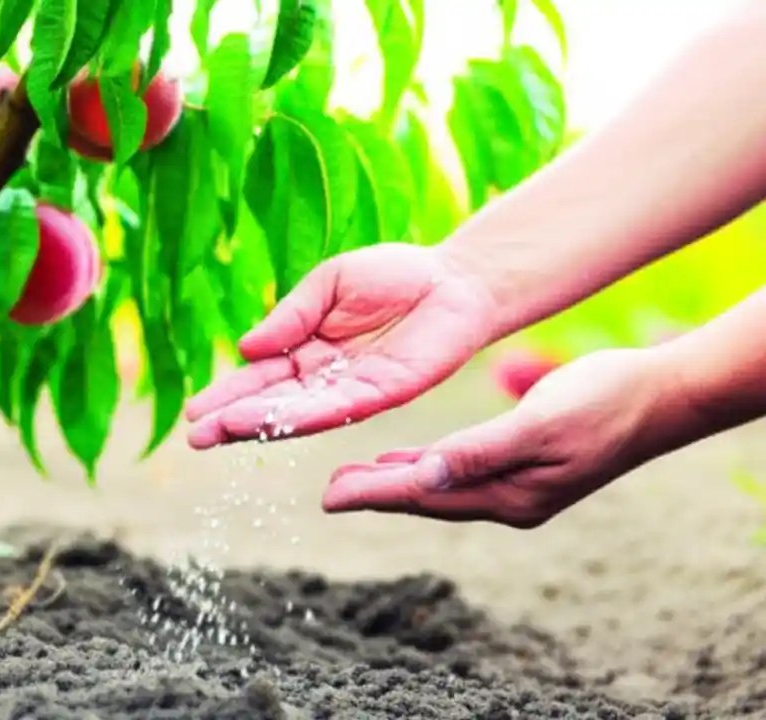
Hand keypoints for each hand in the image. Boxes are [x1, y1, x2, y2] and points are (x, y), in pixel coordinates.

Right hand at [185, 243, 497, 447]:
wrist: (456, 279)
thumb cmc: (395, 275)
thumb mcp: (328, 284)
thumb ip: (290, 316)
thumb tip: (245, 348)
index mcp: (306, 351)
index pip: (260, 378)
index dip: (228, 395)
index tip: (194, 413)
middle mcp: (325, 379)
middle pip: (272, 404)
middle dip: (234, 420)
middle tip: (194, 438)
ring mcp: (353, 390)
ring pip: (299, 413)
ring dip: (260, 424)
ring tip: (223, 432)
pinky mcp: (385, 392)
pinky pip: (339, 407)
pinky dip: (306, 416)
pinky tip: (276, 422)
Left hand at [322, 348, 688, 527]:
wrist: (662, 396)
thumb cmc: (604, 402)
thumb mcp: (537, 424)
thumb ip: (479, 452)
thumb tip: (425, 477)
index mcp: (509, 495)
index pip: (425, 497)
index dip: (374, 495)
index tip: (328, 497)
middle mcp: (508, 499)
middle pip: (427, 498)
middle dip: (376, 493)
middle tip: (328, 492)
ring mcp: (517, 485)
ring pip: (441, 485)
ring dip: (397, 481)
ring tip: (354, 477)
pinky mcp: (523, 464)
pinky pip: (461, 470)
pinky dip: (429, 465)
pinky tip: (406, 460)